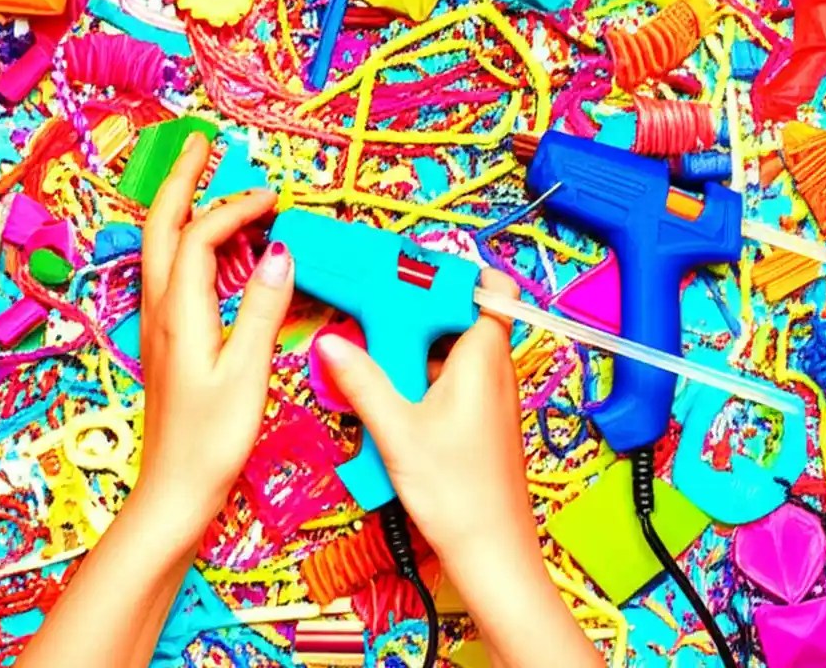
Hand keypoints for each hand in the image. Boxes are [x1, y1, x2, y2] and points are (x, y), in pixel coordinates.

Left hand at [137, 134, 294, 524]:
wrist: (175, 489)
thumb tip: (279, 251)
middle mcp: (160, 311)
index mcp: (180, 312)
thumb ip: (264, 309)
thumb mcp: (247, 373)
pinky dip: (188, 245)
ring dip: (181, 209)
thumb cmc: (212, 440)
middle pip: (162, 228)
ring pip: (161, 249)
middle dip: (180, 180)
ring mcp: (158, 326)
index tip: (274, 199)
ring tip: (203, 181)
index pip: (202, 236)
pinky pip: (171, 275)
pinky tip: (210, 252)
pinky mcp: (166, 342)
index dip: (237, 208)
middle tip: (200, 143)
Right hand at [313, 269, 538, 566]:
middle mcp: (494, 372)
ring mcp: (489, 398)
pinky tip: (391, 397)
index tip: (414, 271)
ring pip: (453, 351)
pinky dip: (423, 377)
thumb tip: (331, 344)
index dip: (458, 272)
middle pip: (460, 317)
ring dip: (416, 349)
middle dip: (419, 312)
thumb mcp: (397, 432)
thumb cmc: (458, 494)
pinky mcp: (480, 421)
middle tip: (376, 311)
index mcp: (483, 359)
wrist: (492, 552)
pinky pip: (453, 380)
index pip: (493, 290)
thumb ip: (362, 382)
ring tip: (374, 355)